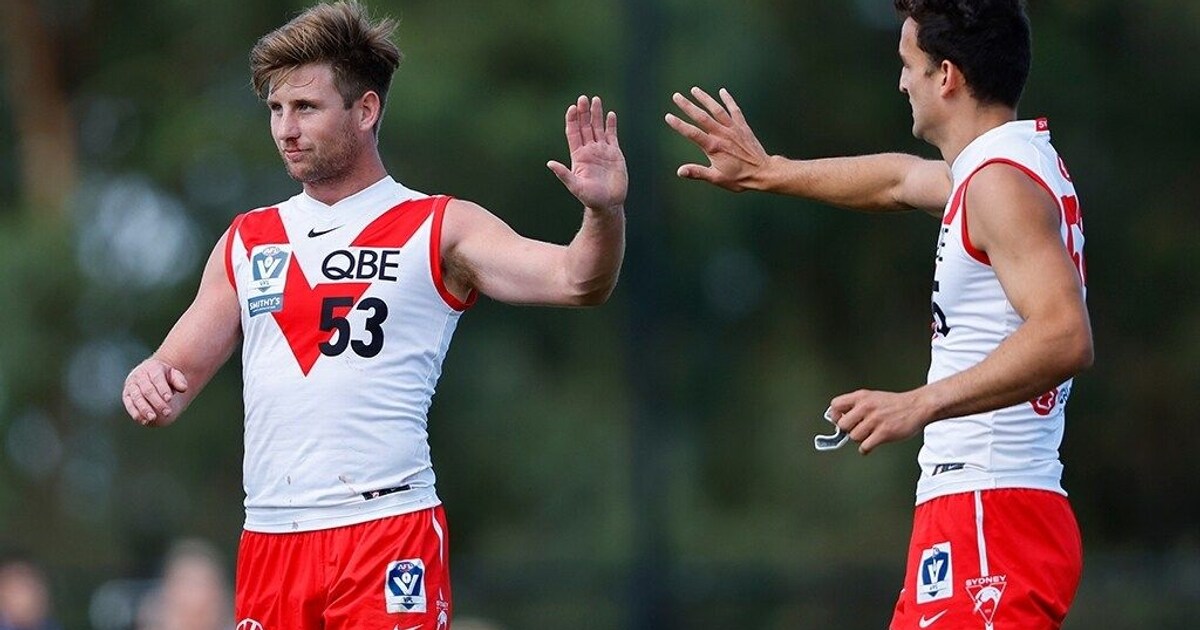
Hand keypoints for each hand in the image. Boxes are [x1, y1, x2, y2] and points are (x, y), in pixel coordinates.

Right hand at [122, 357, 187, 426]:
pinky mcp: (126, 395)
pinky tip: (144, 420)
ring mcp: (131, 385)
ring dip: (144, 409)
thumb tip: (183, 388)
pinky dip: (135, 413)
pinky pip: (129, 405)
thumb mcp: (174, 375)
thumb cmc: (165, 377)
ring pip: (136, 398)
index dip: (163, 389)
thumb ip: (179, 381)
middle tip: (167, 412)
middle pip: (147, 390)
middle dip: (157, 402)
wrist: (150, 375)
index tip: (169, 399)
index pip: (157, 379)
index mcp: (152, 368)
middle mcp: (139, 376)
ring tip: (153, 418)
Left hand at [548, 95, 626, 212]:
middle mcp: (589, 150)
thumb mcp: (575, 186)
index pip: (574, 133)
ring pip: (598, 128)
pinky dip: (611, 125)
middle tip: (583, 98)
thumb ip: (563, 174)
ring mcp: (602, 150)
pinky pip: (612, 135)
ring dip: (596, 114)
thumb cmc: (590, 197)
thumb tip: (549, 163)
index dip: (573, 120)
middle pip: (585, 127)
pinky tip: (610, 114)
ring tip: (596, 100)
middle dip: (584, 112)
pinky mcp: (615, 153)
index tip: (572, 108)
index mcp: (578, 156)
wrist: (609, 203)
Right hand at [665, 87, 770, 191]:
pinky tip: (722, 91)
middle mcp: (722, 134)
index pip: (692, 133)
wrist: (763, 172)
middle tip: (676, 96)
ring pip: (717, 109)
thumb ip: (697, 173)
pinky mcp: (743, 126)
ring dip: (705, 98)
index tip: (668, 116)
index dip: (679, 124)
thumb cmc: (740, 177)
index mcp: (714, 147)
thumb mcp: (716, 178)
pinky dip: (728, 100)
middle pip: (701, 117)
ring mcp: (733, 128)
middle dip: (687, 106)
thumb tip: (680, 171)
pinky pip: (734, 110)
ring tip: (694, 89)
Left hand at [829, 389, 928, 454]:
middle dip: (848, 430)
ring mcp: (875, 420)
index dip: (835, 415)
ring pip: (854, 437)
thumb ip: (857, 405)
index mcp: (862, 397)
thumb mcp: (872, 397)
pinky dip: (865, 449)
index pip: (835, 405)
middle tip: (856, 430)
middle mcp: (866, 407)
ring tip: (868, 435)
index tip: (839, 420)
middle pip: (842, 425)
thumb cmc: (896, 404)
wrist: (917, 406)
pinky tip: (870, 445)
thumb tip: (839, 417)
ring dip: (859, 439)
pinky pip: (865, 446)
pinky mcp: (884, 433)